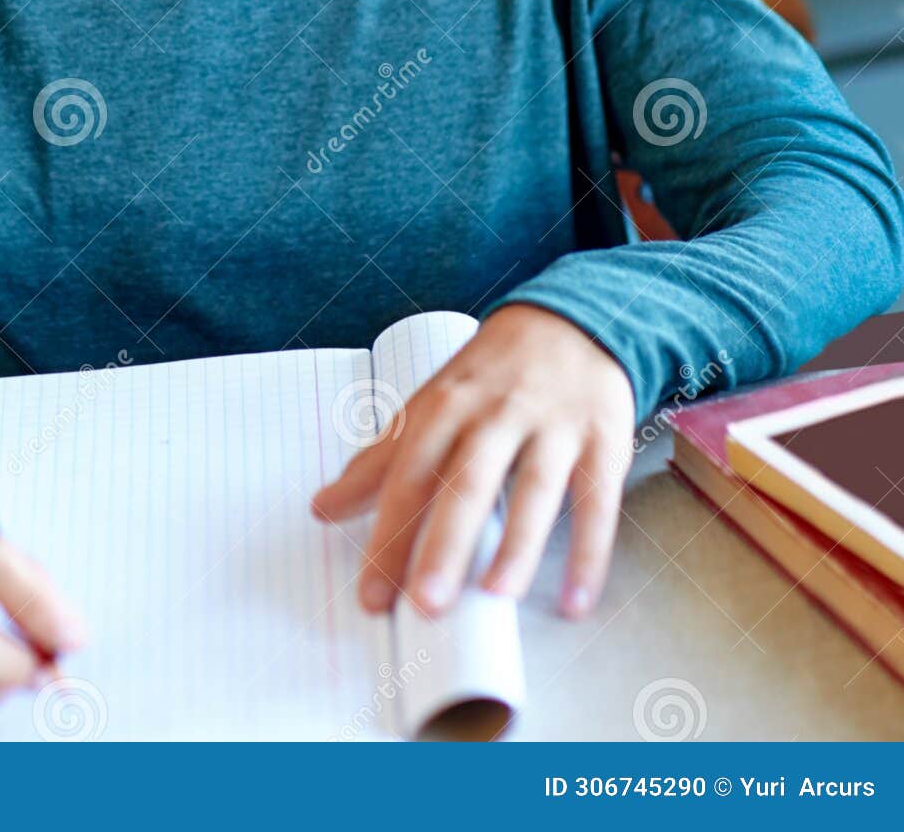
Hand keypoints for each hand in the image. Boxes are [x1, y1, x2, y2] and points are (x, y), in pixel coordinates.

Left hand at [312, 305, 635, 619]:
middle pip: (466, 482)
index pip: (409, 475)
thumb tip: (322, 508)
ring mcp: (553, 426)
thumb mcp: (431, 403)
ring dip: (516, 546)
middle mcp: (497, 414)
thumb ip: (380, 459)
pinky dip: (590, 553)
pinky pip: (597, 501)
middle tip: (425, 605)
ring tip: (495, 597)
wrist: (572, 320)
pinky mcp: (602, 440)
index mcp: (446, 405)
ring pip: (534, 489)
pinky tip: (575, 603)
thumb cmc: (490, 373)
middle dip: (444, 544)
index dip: (388, 535)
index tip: (371, 594)